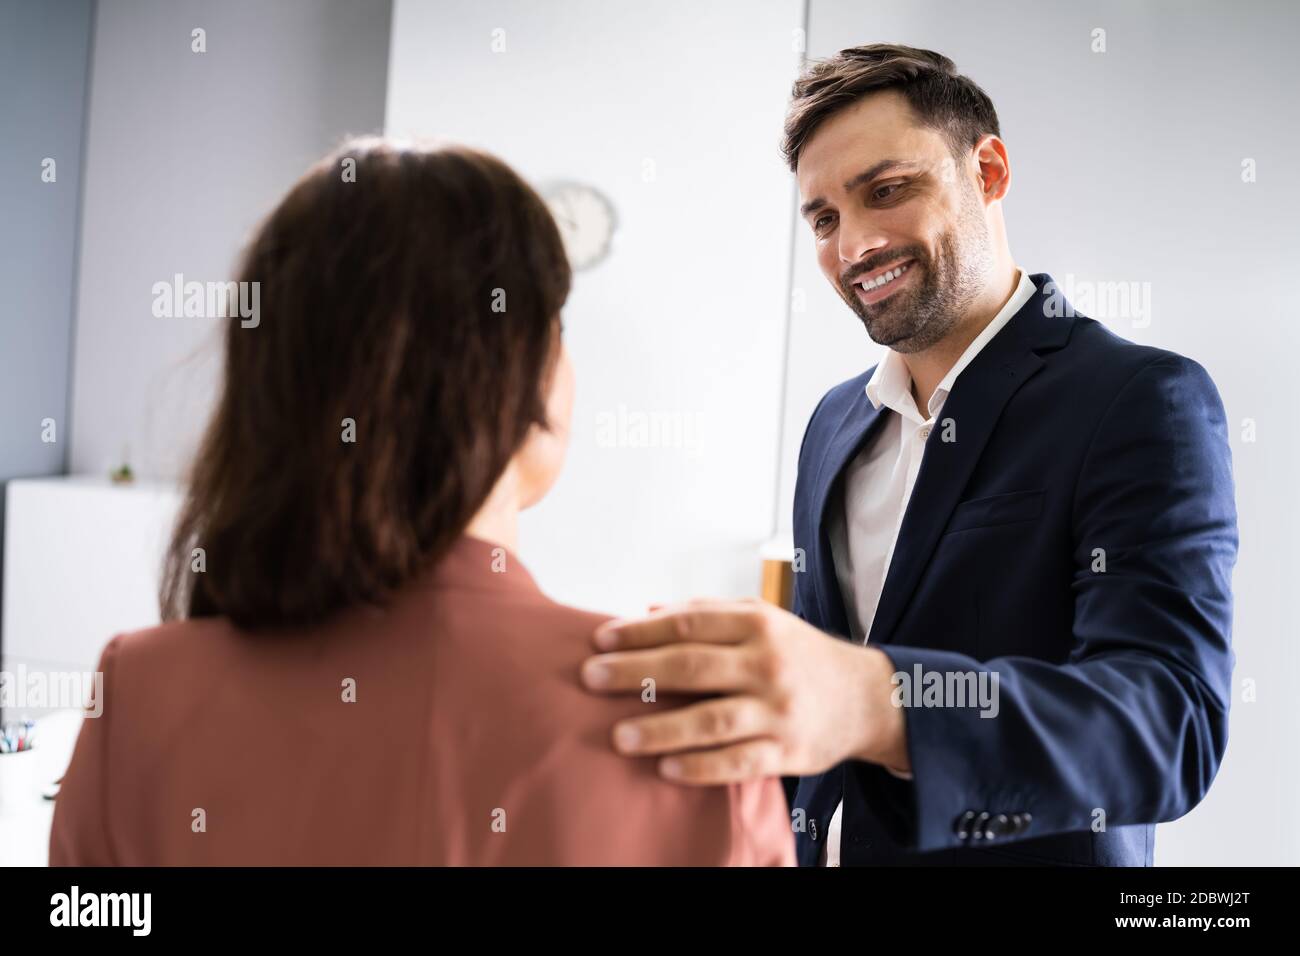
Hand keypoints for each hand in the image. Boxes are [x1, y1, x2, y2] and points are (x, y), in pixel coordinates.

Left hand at [580, 598, 908, 784]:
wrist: (866, 697)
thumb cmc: (800, 655)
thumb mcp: (762, 620)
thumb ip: (707, 614)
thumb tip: (648, 610)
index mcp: (757, 624)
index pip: (688, 625)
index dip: (640, 632)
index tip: (600, 640)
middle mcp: (768, 664)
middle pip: (692, 667)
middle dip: (636, 672)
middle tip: (591, 677)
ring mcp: (778, 709)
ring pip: (712, 719)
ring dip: (662, 728)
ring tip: (619, 735)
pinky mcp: (788, 751)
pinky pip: (738, 762)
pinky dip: (700, 767)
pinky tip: (666, 769)